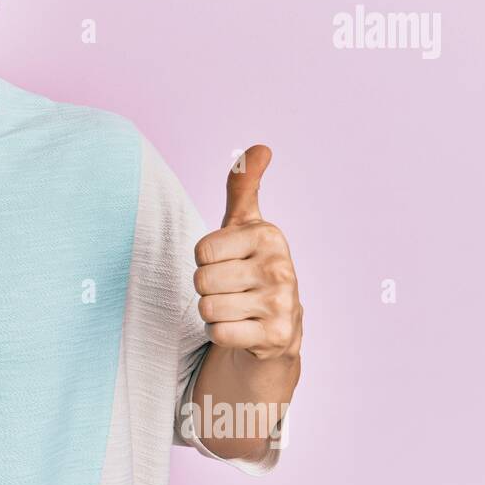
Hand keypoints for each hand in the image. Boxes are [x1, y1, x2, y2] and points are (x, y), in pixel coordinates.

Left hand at [192, 145, 302, 363]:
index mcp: (269, 235)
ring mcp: (282, 304)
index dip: (204, 261)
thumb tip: (261, 147)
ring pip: (208, 309)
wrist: (276, 326)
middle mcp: (281, 267)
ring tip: (236, 308)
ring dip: (214, 312)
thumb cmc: (250, 265)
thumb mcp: (244, 225)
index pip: (201, 251)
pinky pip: (219, 334)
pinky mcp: (277, 337)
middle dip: (207, 289)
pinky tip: (242, 328)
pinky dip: (222, 335)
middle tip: (230, 289)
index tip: (226, 262)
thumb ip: (244, 185)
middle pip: (202, 281)